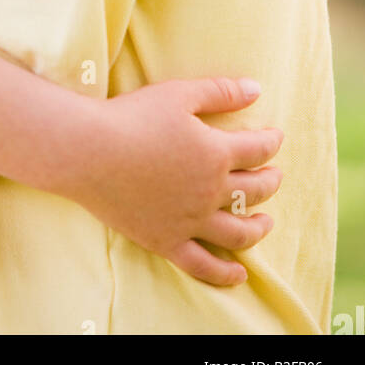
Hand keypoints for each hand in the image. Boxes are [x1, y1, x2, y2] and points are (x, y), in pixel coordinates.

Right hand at [81, 77, 282, 286]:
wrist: (88, 152)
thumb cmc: (132, 117)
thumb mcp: (178, 94)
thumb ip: (219, 92)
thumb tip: (255, 89)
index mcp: (216, 153)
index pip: (258, 149)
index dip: (271, 142)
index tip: (276, 138)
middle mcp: (210, 192)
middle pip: (254, 191)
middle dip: (270, 182)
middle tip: (274, 176)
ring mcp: (189, 221)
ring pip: (238, 233)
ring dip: (259, 228)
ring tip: (266, 223)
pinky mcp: (166, 241)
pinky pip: (203, 265)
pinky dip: (225, 273)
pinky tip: (239, 274)